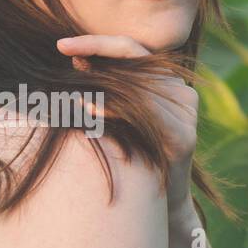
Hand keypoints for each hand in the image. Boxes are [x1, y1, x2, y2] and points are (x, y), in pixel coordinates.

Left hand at [56, 34, 198, 214]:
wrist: (161, 204)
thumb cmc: (134, 157)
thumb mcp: (118, 117)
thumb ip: (108, 89)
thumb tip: (77, 59)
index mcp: (167, 82)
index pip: (132, 50)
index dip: (98, 42)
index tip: (62, 43)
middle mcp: (181, 92)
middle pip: (136, 61)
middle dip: (96, 53)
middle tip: (61, 49)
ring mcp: (187, 114)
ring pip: (139, 87)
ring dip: (101, 81)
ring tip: (69, 78)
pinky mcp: (184, 137)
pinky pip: (146, 116)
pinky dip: (114, 110)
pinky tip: (87, 107)